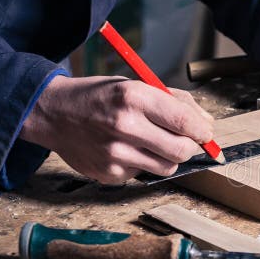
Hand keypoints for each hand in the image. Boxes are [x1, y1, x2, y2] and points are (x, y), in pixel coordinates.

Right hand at [20, 75, 213, 183]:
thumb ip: (174, 102)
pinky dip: (144, 163)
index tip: (206, 133)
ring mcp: (115, 153)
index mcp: (133, 97)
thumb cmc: (101, 97)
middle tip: (187, 140)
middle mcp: (124, 126)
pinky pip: (144, 173)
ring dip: (170, 157)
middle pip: (181, 150)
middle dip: (191, 146)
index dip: (202, 131)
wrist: (53, 113)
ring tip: (154, 142)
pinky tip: (128, 149)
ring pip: (167, 166)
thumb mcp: (136, 85)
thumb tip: (207, 124)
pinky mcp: (109, 173)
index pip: (184, 121)